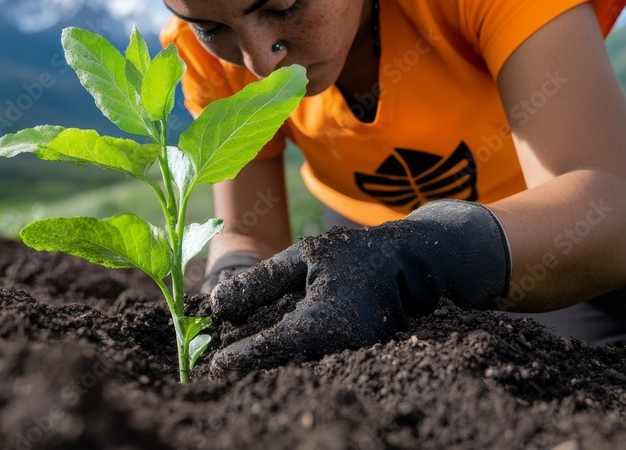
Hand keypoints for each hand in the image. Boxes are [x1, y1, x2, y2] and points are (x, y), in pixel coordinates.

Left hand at [209, 199, 511, 375]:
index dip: (243, 357)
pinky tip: (265, 358)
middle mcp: (342, 347)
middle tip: (216, 369)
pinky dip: (289, 363)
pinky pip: (316, 366)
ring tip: (234, 366)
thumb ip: (260, 281)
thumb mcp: (303, 256)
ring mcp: (353, 358)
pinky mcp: (356, 361)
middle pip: (285, 368)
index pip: (275, 347)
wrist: (409, 263)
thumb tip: (216, 305)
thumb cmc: (352, 254)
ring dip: (268, 368)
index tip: (215, 364)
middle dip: (251, 369)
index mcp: (326, 319)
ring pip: (300, 371)